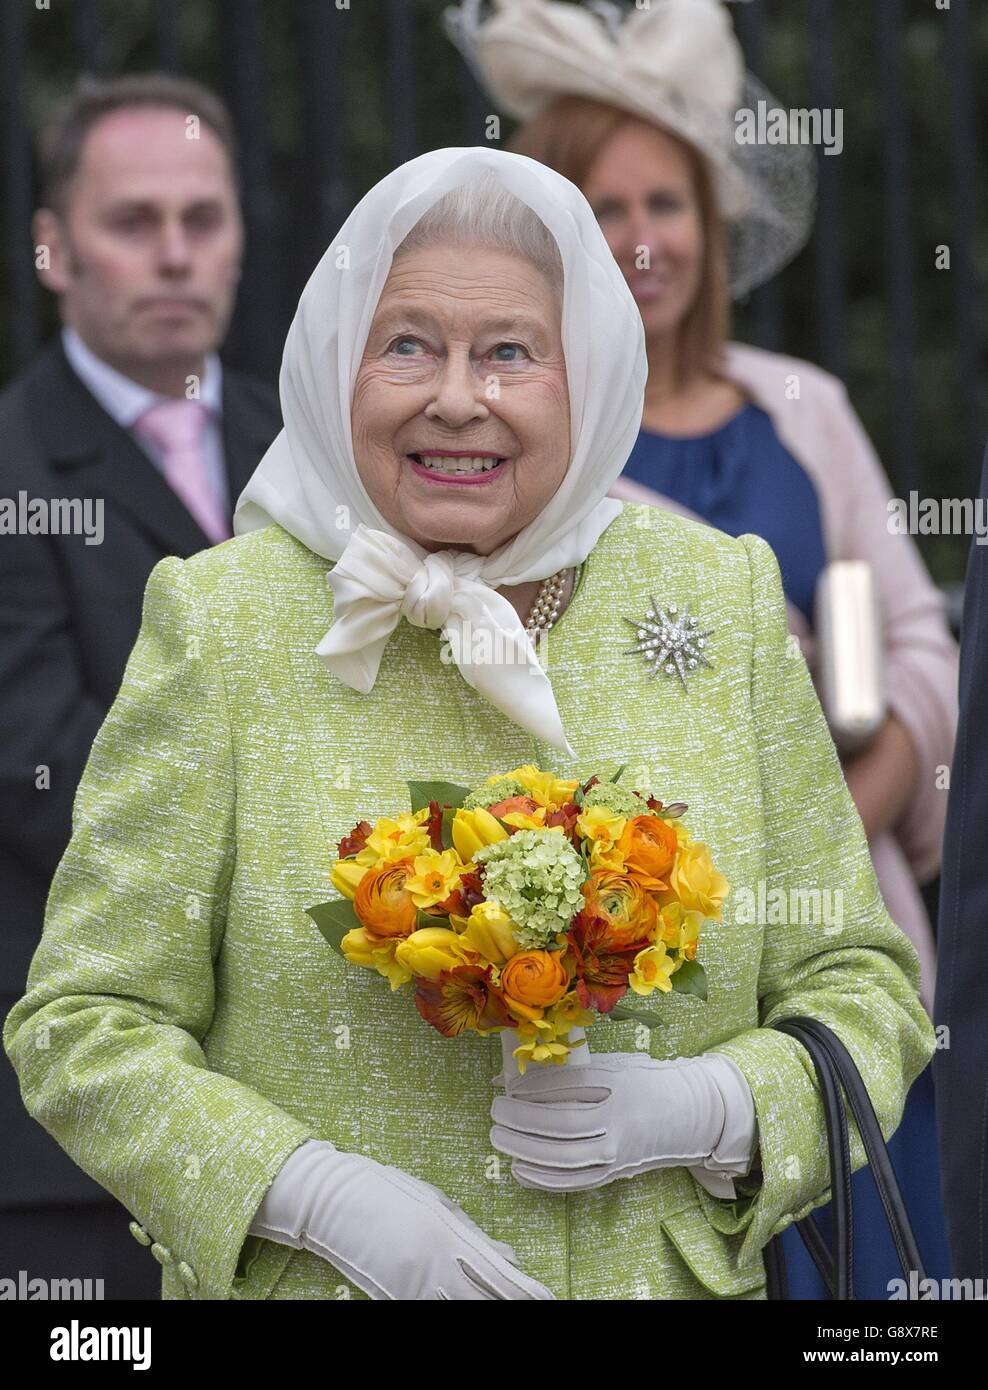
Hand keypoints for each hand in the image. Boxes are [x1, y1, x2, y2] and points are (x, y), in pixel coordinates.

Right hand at [249, 1139, 555, 1299]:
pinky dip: (452, 1307)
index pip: (499, 1274)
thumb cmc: (387, 1192)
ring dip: (484, 1306)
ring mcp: (415, 1286)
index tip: (547, 1298)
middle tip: (536, 1306)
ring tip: (508, 1307)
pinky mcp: (396, 1295)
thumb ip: (473, 1233)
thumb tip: (507, 1256)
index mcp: (450, 1236)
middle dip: (510, 1304)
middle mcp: (436, 1265)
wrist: (334, 1202)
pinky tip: (466, 1303)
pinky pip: (428, 1307)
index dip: (526, 1291)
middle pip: (484, 1300)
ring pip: (460, 1309)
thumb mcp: (435, 1204)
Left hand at [490, 1049, 757, 1193]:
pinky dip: (543, 1179)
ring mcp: (618, 1152)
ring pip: (563, 1157)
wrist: (692, 1115)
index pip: (570, 1087)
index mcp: (621, 1085)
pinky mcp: (615, 1174)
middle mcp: (620, 1121)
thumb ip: (576, 1071)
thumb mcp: (618, 1066)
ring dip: (525, 1149)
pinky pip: (574, 1181)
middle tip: (495, 1110)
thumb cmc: (649, 1083)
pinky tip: (519, 1169)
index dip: (534, 1088)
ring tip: (499, 1136)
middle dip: (521, 1119)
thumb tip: (524, 1078)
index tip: (509, 1086)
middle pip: (562, 1124)